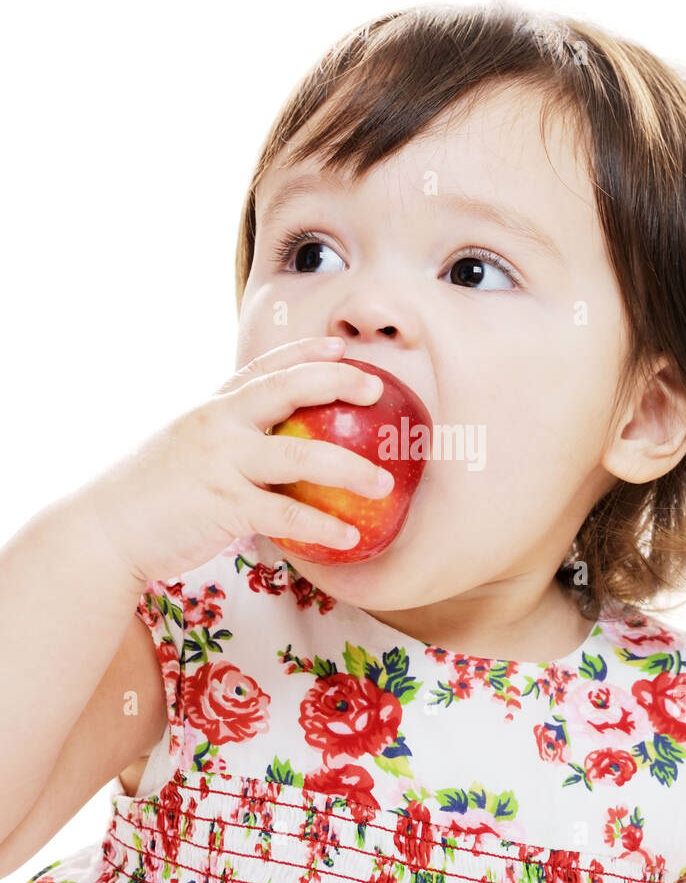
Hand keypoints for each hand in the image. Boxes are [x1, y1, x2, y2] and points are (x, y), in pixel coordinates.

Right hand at [77, 336, 391, 583]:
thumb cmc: (152, 492)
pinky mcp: (223, 505)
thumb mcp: (188, 446)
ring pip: (300, 454)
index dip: (308, 353)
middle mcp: (219, 424)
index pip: (266, 368)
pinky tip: (351, 534)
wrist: (104, 528)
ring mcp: (222, 463)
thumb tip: (271, 444)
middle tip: (375, 388)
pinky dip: (322, 524)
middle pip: (288, 389)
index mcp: (213, 407)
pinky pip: (285, 512)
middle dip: (337, 382)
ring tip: (383, 481)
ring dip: (350, 467)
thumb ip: (228, 437)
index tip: (343, 348)